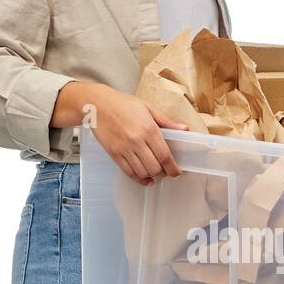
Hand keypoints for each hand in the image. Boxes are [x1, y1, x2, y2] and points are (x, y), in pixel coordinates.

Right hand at [55, 82, 189, 184]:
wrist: (98, 105)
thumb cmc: (123, 104)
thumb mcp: (148, 108)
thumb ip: (167, 121)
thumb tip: (185, 129)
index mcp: (148, 128)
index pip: (165, 155)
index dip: (173, 168)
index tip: (177, 172)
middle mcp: (137, 141)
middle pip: (155, 167)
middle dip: (164, 173)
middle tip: (166, 170)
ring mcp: (124, 149)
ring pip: (142, 172)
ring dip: (151, 175)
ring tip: (155, 171)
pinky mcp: (114, 154)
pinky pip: (128, 172)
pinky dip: (139, 179)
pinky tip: (145, 178)